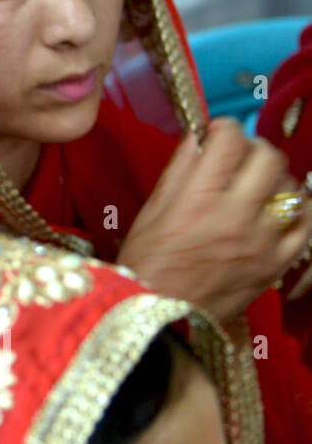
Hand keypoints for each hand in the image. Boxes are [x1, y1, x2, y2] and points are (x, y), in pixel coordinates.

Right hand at [117, 118, 311, 322]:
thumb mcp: (153, 210)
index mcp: (197, 199)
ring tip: (257, 186)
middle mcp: (234, 217)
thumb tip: (201, 137)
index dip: (223, 128)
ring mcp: (261, 242)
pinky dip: (297, 210)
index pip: (228, 141)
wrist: (158, 314)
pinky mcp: (276, 264)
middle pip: (268, 158)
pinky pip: (305, 225)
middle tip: (240, 155)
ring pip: (291, 188)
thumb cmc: (147, 262)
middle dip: (254, 147)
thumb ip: (181, 170)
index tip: (217, 133)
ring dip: (275, 178)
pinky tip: (280, 209)